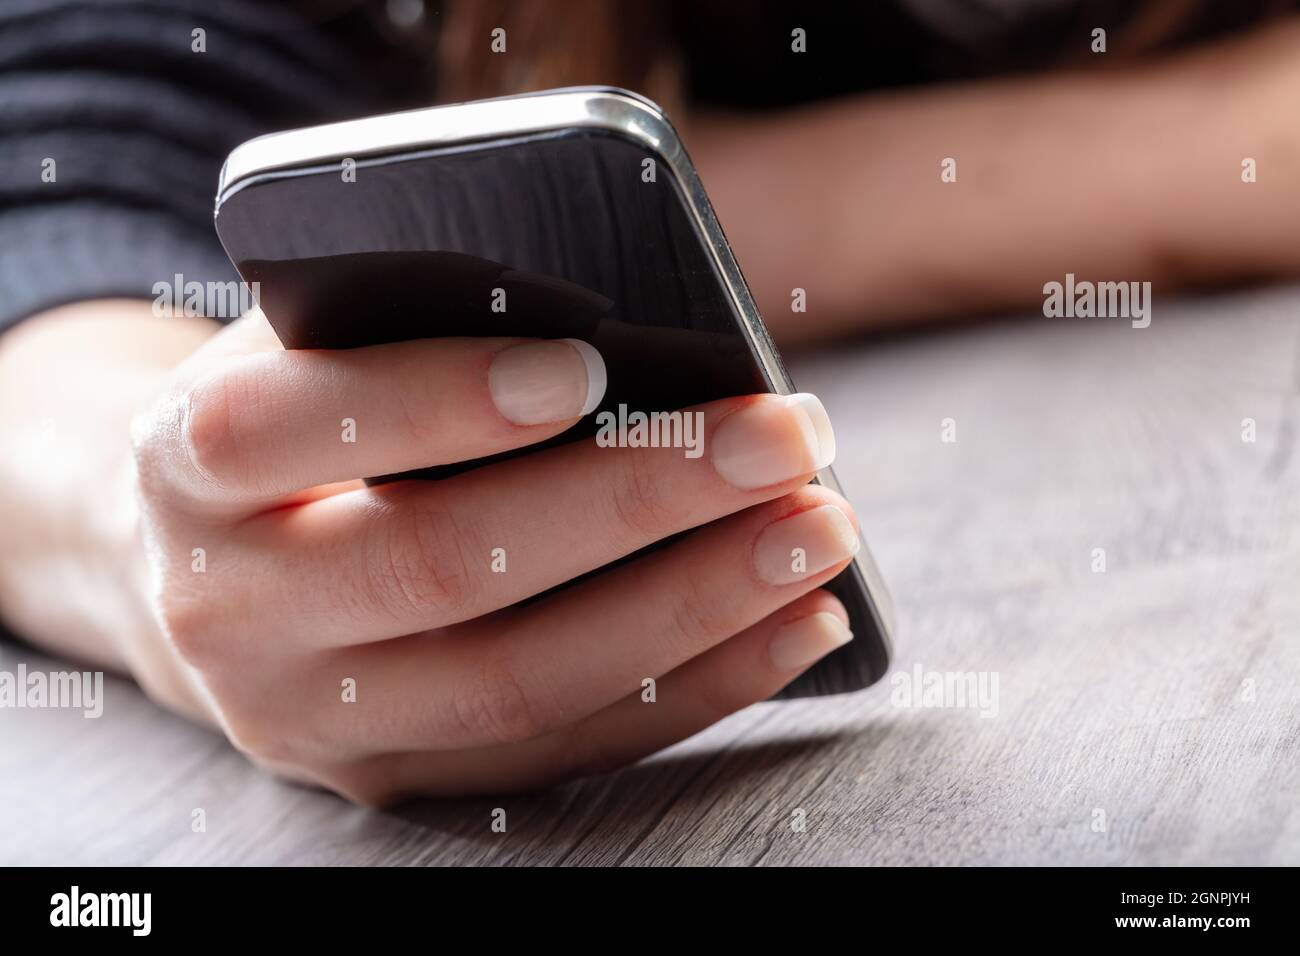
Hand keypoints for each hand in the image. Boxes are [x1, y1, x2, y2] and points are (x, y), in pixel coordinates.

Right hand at [4, 304, 860, 802]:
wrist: (202, 574)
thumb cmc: (295, 420)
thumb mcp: (312, 344)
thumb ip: (410, 319)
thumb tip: (624, 319)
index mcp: (185, 463)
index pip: (285, 426)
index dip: (434, 399)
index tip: (587, 364)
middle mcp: (230, 607)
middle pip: (439, 565)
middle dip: (634, 498)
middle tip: (784, 439)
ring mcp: (312, 717)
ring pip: (516, 681)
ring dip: (691, 606)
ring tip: (817, 532)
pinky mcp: (395, 778)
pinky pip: (561, 748)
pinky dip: (694, 689)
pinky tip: (792, 627)